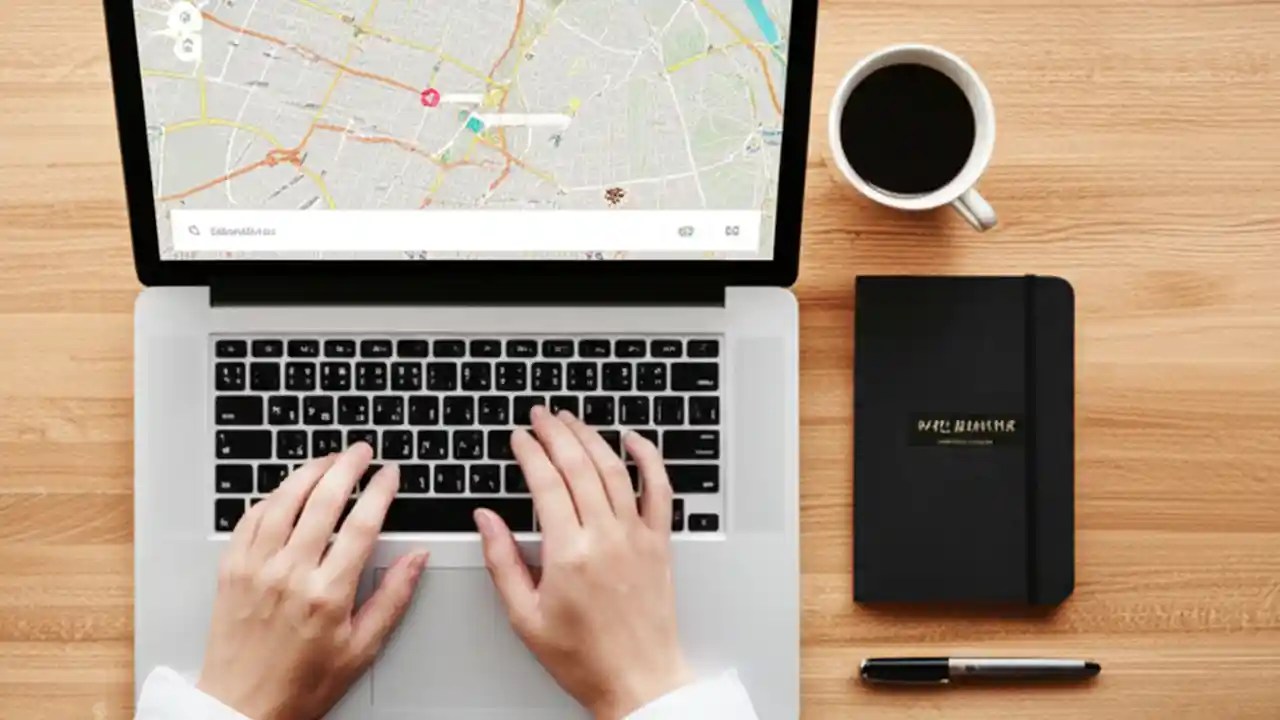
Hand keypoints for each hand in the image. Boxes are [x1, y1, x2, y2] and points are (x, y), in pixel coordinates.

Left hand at [197, 444, 428, 719]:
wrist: (240, 707)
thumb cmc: (300, 685)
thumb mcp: (361, 649)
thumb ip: (392, 598)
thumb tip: (416, 559)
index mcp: (327, 595)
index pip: (362, 524)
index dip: (380, 491)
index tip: (390, 474)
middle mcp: (289, 575)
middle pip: (323, 500)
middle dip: (347, 466)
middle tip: (362, 451)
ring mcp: (256, 568)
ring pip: (283, 500)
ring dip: (309, 471)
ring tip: (328, 459)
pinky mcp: (231, 570)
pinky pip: (251, 517)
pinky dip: (272, 496)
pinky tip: (287, 489)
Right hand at [474, 407, 692, 719]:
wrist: (637, 679)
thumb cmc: (583, 656)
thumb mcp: (524, 616)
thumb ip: (502, 561)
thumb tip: (485, 519)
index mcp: (568, 554)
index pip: (546, 483)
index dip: (529, 452)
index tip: (518, 436)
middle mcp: (605, 538)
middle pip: (579, 466)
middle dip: (555, 433)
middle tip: (541, 415)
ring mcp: (636, 536)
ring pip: (614, 469)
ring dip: (591, 437)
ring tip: (572, 420)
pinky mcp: (659, 542)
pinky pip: (659, 489)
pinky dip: (648, 458)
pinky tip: (633, 440)